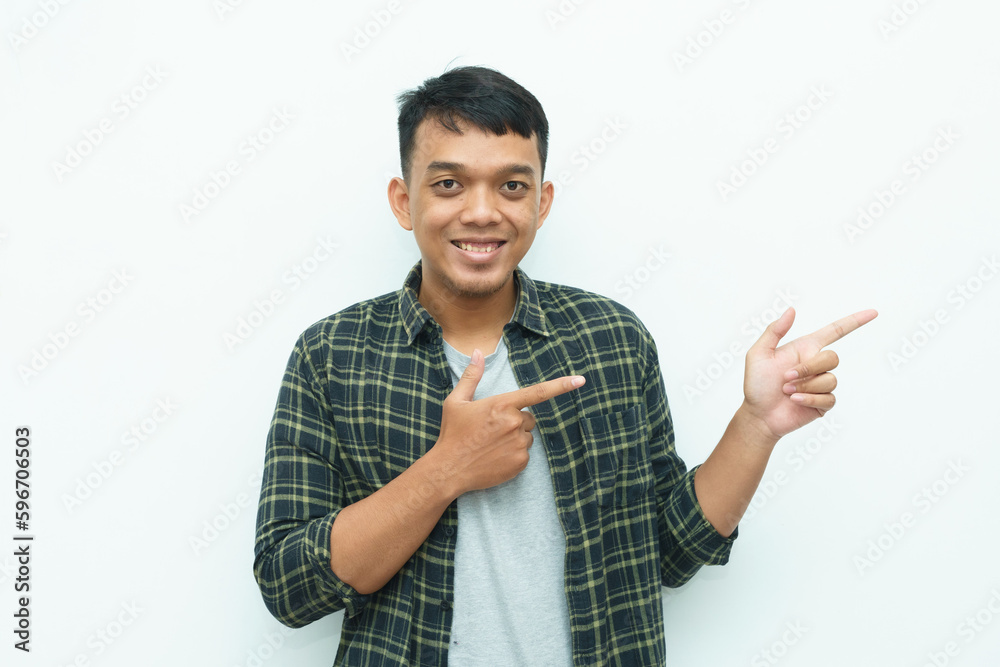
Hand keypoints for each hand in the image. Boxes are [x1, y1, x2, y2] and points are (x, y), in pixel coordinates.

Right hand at [431, 348, 584, 495]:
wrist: (449, 469)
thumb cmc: (452, 434)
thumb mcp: (456, 401)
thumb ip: (472, 375)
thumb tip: (478, 351)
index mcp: (502, 404)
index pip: (537, 392)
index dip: (561, 385)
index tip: (581, 380)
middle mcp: (514, 423)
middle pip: (528, 418)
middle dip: (515, 422)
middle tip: (492, 430)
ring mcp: (519, 444)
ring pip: (527, 436)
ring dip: (515, 438)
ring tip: (492, 444)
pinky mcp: (520, 462)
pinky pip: (525, 453)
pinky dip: (514, 454)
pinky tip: (495, 457)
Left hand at [742, 307, 877, 440]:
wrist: (758, 414)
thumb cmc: (756, 384)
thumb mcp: (759, 354)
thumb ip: (774, 331)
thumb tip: (792, 310)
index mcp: (805, 349)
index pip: (835, 332)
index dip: (854, 321)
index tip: (873, 313)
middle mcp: (816, 365)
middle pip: (832, 358)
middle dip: (809, 368)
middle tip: (786, 377)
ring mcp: (821, 385)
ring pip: (830, 379)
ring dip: (805, 386)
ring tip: (787, 391)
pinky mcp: (823, 403)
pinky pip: (828, 398)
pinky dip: (809, 399)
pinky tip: (794, 401)